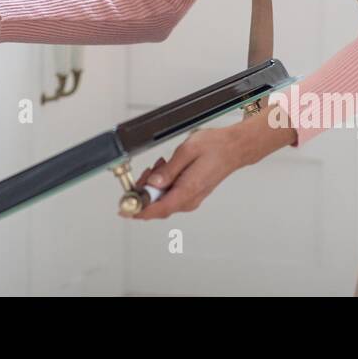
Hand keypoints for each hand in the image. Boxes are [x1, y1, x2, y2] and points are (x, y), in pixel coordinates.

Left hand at [128, 112, 295, 220]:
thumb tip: (152, 184)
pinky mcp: (190, 194)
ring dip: (153, 186)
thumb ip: (168, 171)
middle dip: (144, 192)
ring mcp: (190, 198)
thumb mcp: (186, 152)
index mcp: (188, 190)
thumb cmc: (214, 147)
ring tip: (161, 164)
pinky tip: (166, 168)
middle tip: (145, 172)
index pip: (159, 209)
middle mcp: (189, 199)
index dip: (139, 211)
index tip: (124, 209)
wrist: (233, 148)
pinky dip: (161, 184)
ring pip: (162, 200)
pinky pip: (169, 195)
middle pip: (157, 206)